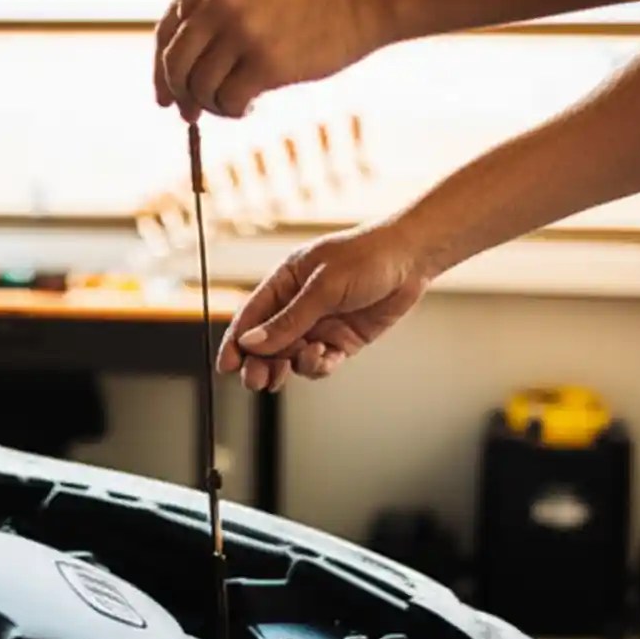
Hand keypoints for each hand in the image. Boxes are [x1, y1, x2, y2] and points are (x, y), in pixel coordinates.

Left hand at [153, 0, 393, 120]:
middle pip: (175, 64)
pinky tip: (251, 107)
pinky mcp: (264, 63)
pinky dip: (232, 112)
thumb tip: (183, 76)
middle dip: (179, 95)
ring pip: (199, 87)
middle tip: (190, 115)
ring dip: (211, 105)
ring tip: (234, 104)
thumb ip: (217, 15)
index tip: (164, 97)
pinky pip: (227, 101)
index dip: (160, 69)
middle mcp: (217, 5)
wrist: (364, 1)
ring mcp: (240, 33)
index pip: (167, 32)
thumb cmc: (311, 0)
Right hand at [217, 225, 429, 391]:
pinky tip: (323, 358)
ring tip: (289, 372)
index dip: (236, 342)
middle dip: (259, 363)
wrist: (412, 260)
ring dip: (288, 367)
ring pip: (292, 357)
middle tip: (256, 380)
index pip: (251, 316)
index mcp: (285, 283)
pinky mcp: (342, 340)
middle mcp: (299, 306)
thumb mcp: (322, 287)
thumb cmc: (366, 257)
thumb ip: (288, 320)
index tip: (227, 366)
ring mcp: (320, 325)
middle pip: (267, 343)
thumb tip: (252, 343)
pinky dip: (317, 366)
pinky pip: (320, 361)